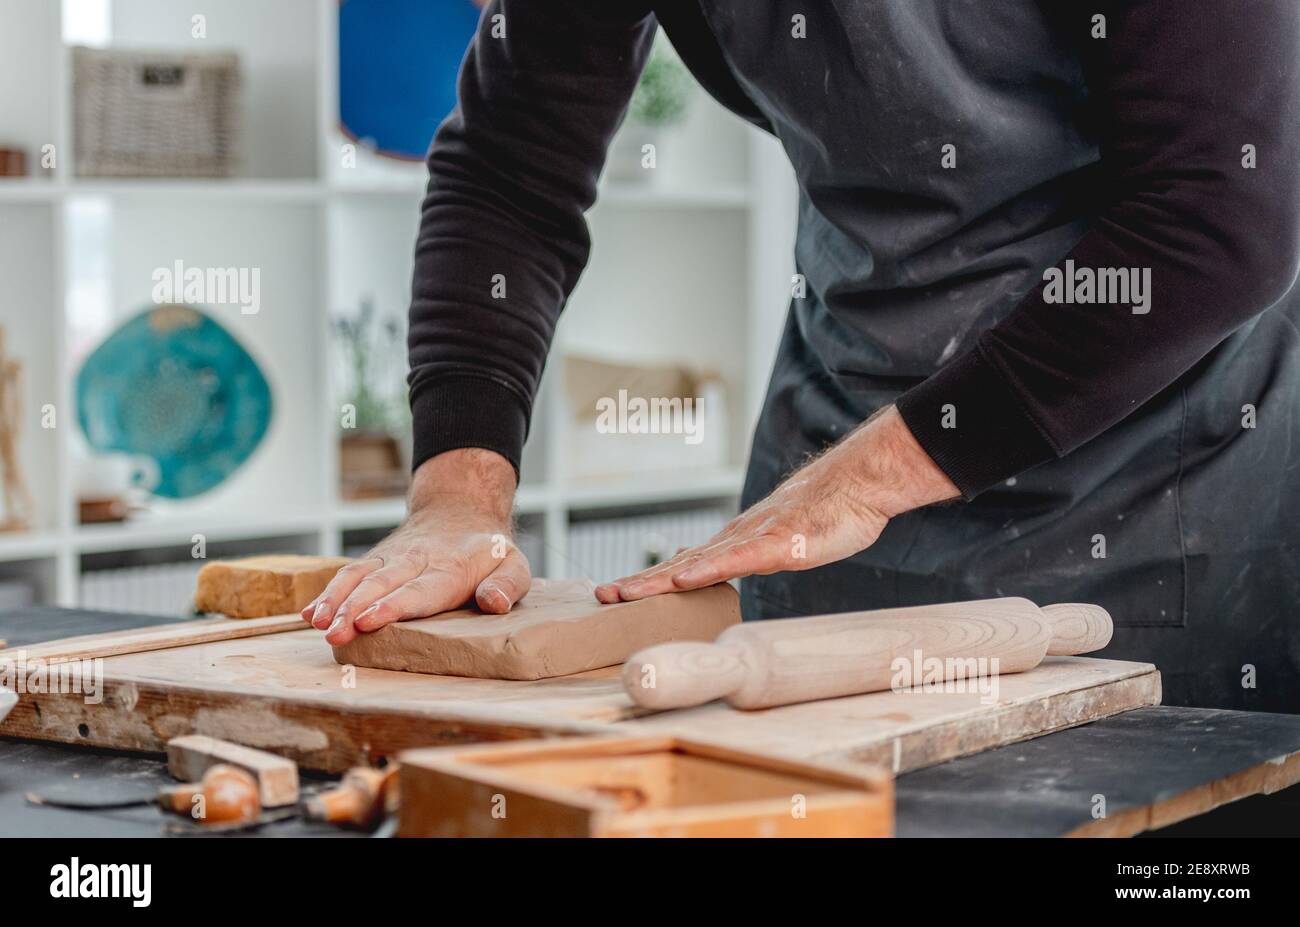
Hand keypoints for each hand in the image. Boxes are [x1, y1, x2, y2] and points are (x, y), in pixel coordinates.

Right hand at [304, 448, 528, 646]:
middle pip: (380, 586)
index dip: (392, 606)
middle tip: (336, 634)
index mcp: (450, 568)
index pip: (419, 589)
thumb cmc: (488, 550)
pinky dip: (327, 593)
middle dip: (354, 610)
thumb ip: (508, 585)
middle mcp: (415, 561)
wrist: (460, 508)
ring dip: (335, 601)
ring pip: (358, 577)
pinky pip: (348, 574)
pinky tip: (310, 614)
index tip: (368, 620)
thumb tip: (492, 603)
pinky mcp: (376, 561)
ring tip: (317, 624)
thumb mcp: (514, 564)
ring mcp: (391, 560)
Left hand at [594, 406, 958, 601]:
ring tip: (624, 593)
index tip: (617, 594)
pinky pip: (736, 560)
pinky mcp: (778, 543)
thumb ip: (751, 556)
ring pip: (697, 563)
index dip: (649, 581)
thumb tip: (731, 567)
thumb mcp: (782, 543)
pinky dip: (706, 570)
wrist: (857, 484)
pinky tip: (681, 579)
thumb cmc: (826, 514)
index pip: (684, 565)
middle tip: (601, 596)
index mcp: (735, 543)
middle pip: (678, 565)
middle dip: (639, 582)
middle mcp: (736, 538)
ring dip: (658, 579)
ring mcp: (754, 539)